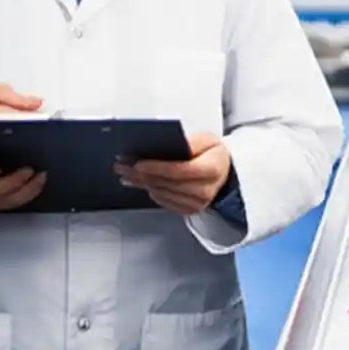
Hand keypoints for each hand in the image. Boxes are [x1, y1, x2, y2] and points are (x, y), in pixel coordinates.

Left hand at [114, 132, 231, 214]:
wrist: (225, 172)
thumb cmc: (214, 154)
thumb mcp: (207, 139)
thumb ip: (189, 142)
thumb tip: (167, 144)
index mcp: (212, 169)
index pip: (179, 170)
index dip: (156, 168)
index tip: (138, 163)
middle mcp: (205, 190)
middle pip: (166, 183)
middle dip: (141, 174)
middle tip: (123, 165)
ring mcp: (197, 203)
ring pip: (161, 193)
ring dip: (141, 183)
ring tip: (127, 172)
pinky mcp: (188, 210)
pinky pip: (163, 201)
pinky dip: (150, 190)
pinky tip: (140, 182)